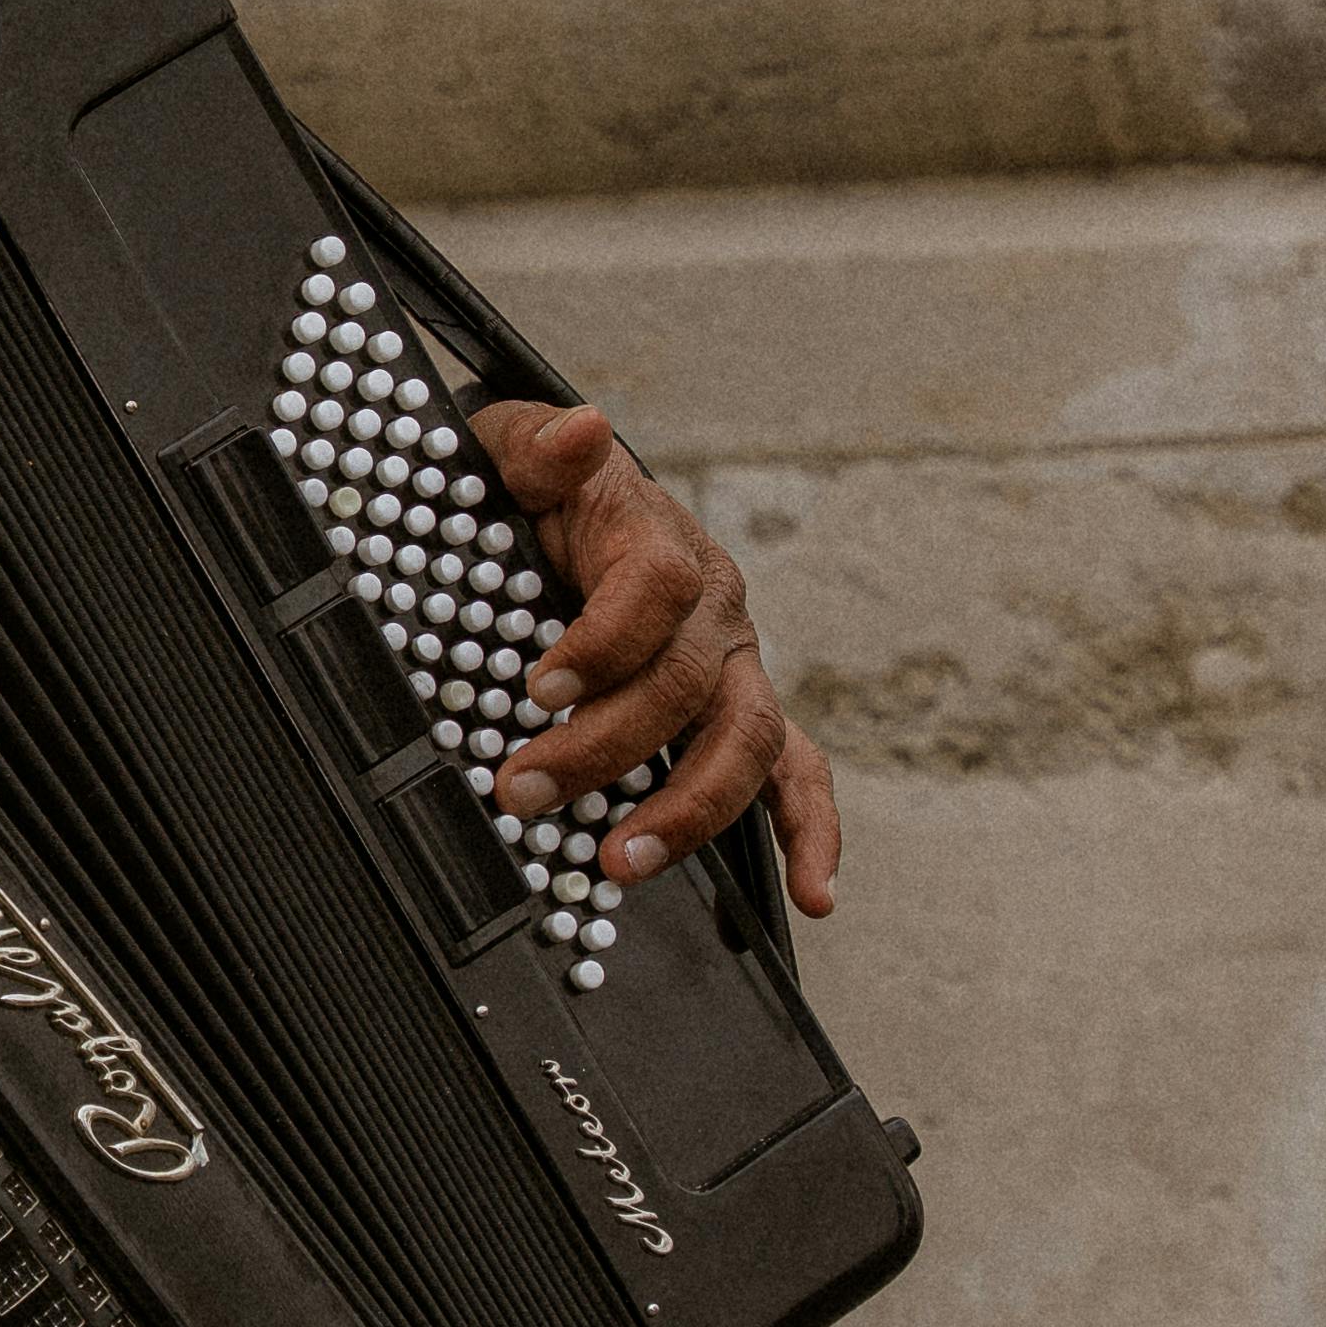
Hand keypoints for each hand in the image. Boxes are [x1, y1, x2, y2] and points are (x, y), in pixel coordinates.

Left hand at [461, 399, 841, 916]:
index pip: (656, 591)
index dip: (604, 643)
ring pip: (744, 743)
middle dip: (605, 749)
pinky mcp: (740, 715)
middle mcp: (716, 613)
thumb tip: (580, 430)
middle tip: (522, 790)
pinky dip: (812, 835)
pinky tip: (813, 896)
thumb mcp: (512, 458)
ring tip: (618, 861)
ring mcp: (735, 671)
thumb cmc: (536, 497)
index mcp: (664, 545)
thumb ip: (537, 448)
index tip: (538, 689)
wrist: (565, 515)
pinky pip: (796, 776)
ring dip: (688, 810)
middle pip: (688, 685)